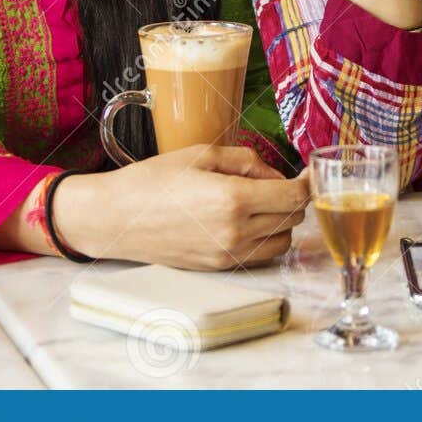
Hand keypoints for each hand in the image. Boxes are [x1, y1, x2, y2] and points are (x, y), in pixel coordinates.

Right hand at [55, 144, 310, 269]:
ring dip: (281, 222)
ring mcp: (226, 254)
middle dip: (292, 199)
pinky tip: (247, 222)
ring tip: (262, 204)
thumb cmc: (153, 180)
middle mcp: (234, 232)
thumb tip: (278, 176)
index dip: (307, 183)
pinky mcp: (217, 267)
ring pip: (282, 242)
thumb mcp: (204, 154)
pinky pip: (260, 255)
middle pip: (292, 219)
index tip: (306, 173)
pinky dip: (264, 239)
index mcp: (233, 200)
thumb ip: (249, 161)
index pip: (295, 197)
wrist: (114, 217)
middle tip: (279, 183)